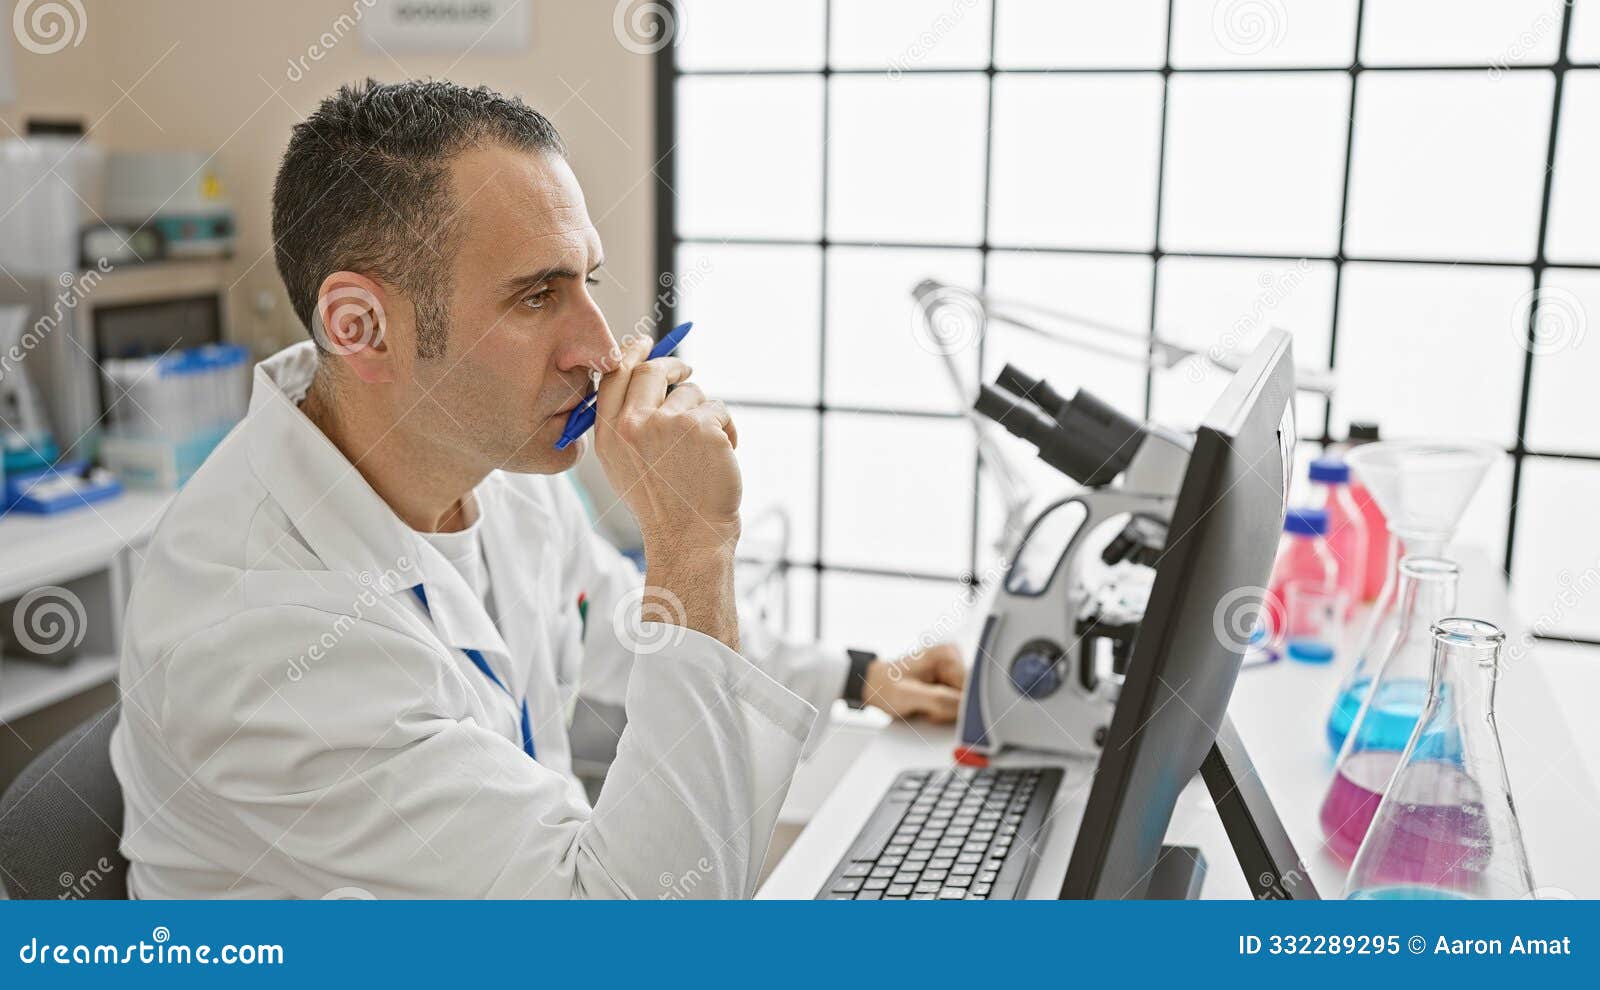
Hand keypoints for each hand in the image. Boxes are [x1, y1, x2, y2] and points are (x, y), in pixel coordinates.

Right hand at [594, 333, 741, 648]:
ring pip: (693, 393)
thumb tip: (645, 378)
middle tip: (687, 370)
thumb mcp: (624, 466)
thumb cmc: (662, 505)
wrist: (689, 536)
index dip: (630, 354)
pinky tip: (724, 456)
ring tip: (707, 449)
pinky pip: (719, 409)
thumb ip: (626, 425)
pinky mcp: (701, 426)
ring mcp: (667, 423)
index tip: (644, 344)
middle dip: (673, 366)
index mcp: (609, 434)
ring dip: (706, 415)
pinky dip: (728, 429)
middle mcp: (632, 424)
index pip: (614, 376)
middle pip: (652, 370)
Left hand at [862, 643, 966, 723]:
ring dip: (943, 712)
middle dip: (948, 710)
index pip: (970, 690)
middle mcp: (953, 659)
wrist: (872, 686)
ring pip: (961, 704)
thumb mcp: (908, 696)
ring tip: (923, 707)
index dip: (956, 707)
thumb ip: (939, 701)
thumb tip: (966, 707)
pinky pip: (954, 705)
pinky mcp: (948, 682)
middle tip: (925, 710)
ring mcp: (951, 670)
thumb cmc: (884, 686)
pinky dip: (941, 712)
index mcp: (947, 655)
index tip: (936, 711)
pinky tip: (926, 707)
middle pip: (967, 697)